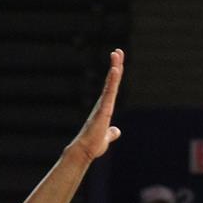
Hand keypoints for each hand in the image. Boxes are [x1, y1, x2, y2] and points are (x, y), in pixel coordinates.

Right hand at [64, 49, 123, 163]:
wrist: (84, 151)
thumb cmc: (93, 145)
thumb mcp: (106, 137)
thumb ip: (111, 133)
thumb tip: (116, 131)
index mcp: (105, 107)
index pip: (112, 88)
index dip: (115, 75)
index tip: (118, 62)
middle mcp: (103, 103)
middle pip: (111, 81)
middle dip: (115, 65)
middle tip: (118, 51)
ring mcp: (102, 105)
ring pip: (110, 84)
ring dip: (114, 68)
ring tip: (116, 54)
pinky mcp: (103, 110)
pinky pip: (109, 92)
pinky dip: (112, 81)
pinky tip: (116, 70)